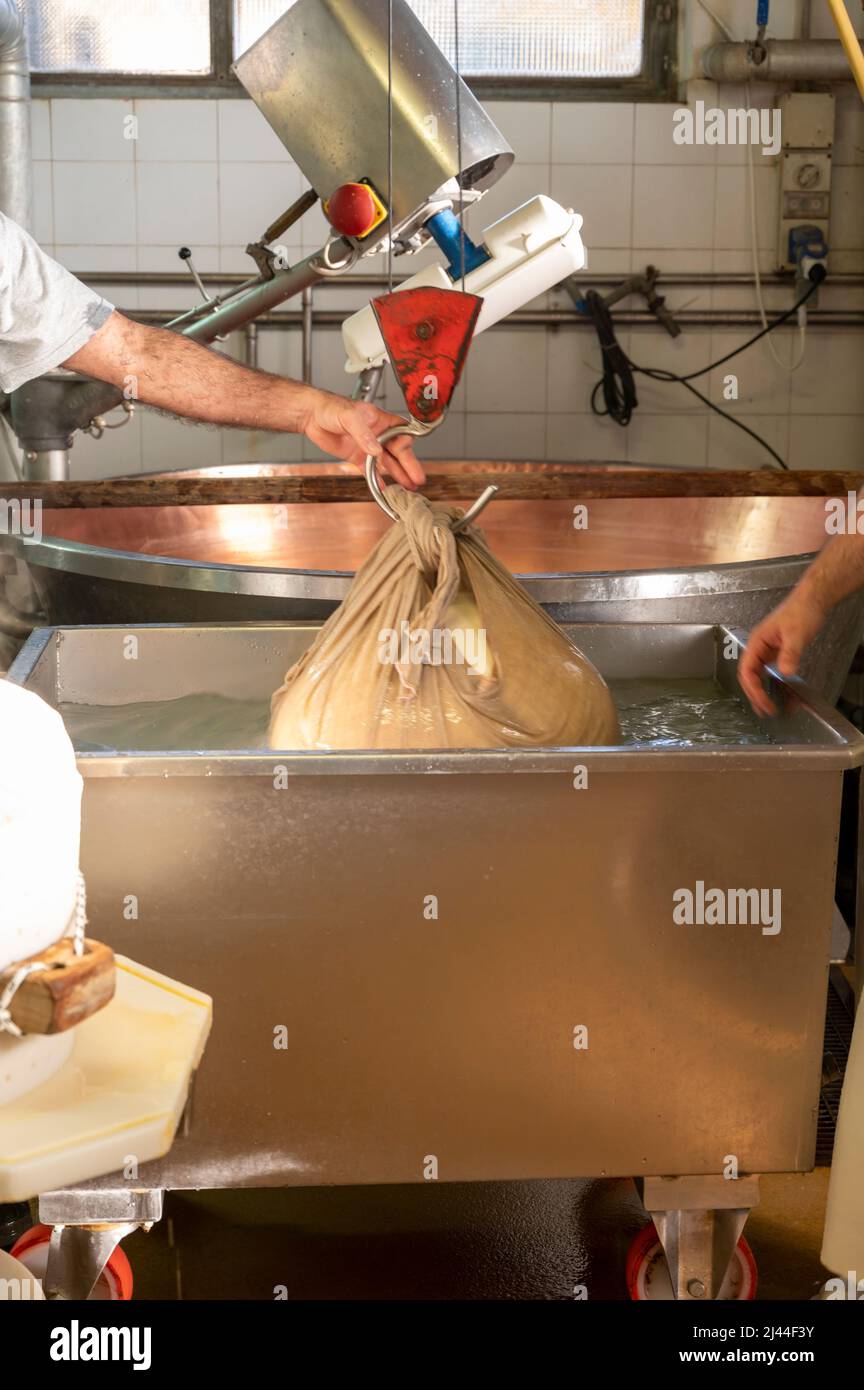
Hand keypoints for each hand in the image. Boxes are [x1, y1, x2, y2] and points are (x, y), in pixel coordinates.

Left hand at [299, 390, 425, 488]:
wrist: (310, 416)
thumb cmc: (330, 407)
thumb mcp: (349, 416)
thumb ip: (364, 433)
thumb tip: (377, 450)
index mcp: (381, 420)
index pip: (401, 432)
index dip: (407, 444)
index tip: (408, 454)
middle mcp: (378, 434)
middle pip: (398, 452)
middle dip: (409, 466)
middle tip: (417, 479)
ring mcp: (368, 447)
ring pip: (387, 463)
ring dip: (398, 475)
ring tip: (408, 487)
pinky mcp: (357, 457)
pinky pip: (370, 471)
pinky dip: (378, 480)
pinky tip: (385, 489)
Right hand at [738, 589, 827, 714]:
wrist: (812, 599)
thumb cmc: (801, 610)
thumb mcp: (796, 634)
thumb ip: (790, 654)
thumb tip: (785, 673)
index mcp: (756, 642)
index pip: (748, 672)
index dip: (754, 690)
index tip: (764, 703)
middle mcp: (758, 646)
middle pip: (749, 675)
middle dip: (755, 694)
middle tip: (765, 711)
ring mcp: (767, 648)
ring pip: (757, 674)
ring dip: (760, 690)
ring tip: (766, 706)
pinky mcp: (776, 650)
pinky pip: (768, 670)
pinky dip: (770, 683)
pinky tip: (775, 690)